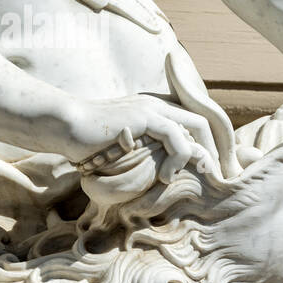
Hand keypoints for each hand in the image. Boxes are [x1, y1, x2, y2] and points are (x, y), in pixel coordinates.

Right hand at [63, 91, 236, 181]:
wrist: (66, 126)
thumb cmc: (89, 144)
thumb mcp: (128, 150)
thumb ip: (149, 155)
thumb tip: (167, 178)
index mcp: (157, 110)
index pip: (196, 122)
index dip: (209, 145)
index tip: (211, 172)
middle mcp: (159, 105)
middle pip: (205, 121)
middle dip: (216, 149)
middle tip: (216, 176)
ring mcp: (152, 108)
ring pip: (197, 126)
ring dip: (202, 155)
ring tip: (196, 176)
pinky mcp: (144, 116)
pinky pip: (176, 137)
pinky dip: (178, 158)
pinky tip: (166, 177)